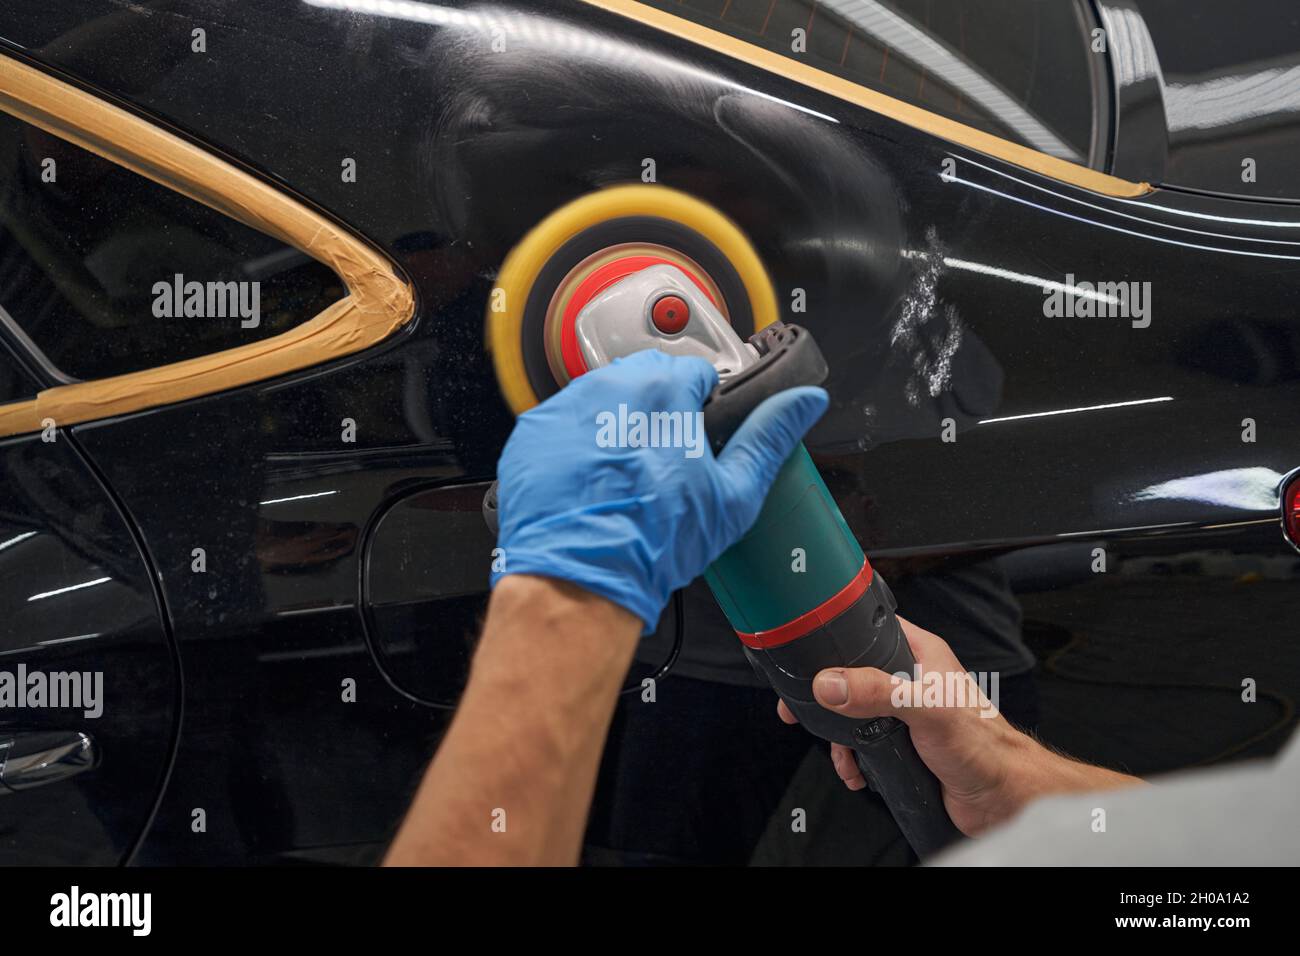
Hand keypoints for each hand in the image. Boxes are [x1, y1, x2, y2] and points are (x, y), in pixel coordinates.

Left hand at [492, 349, 827, 630]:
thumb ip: (770, 437)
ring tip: (625, 483)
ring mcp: (565, 408)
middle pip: (645, 383)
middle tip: (663, 468)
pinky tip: (591, 487)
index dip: (703, 406)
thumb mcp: (732, 493)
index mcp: (663, 390)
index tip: (697, 435)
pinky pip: (564, 427)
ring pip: (603, 402)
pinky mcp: (533, 434)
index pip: (694, 372)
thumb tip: (804, 402)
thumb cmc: (654, 541)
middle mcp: (609, 387)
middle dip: (658, 416)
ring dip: (616, 429)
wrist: (580, 578)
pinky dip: (578, 450)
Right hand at [779, 617, 1140, 834]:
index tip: (806, 648)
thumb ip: (878, 692)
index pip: (870, 629)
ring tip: (836, 747)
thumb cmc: (985, 748)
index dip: (836, 635)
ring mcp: (903, 712)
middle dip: (827, 692)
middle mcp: (910, 680)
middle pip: (853, 672)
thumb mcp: (926, 710)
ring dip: (838, 732)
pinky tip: (855, 769)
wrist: (1002, 798)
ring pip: (853, 710)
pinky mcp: (900, 743)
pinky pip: (861, 741)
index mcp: (920, 656)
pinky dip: (851, 756)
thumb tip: (831, 683)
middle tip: (802, 704)